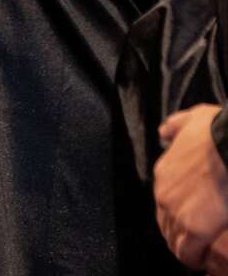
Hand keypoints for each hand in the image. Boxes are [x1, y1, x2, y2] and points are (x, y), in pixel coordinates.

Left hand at [154, 103, 227, 269]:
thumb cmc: (217, 132)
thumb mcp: (190, 120)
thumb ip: (175, 126)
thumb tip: (165, 133)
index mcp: (163, 172)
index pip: (163, 202)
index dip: (176, 213)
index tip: (190, 221)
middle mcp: (164, 194)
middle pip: (165, 224)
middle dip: (178, 235)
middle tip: (195, 244)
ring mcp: (177, 212)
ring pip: (174, 241)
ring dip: (186, 250)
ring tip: (200, 256)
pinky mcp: (195, 229)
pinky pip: (188, 254)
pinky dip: (194, 259)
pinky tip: (204, 262)